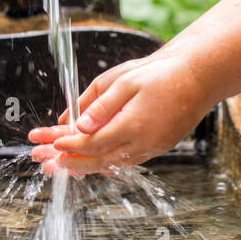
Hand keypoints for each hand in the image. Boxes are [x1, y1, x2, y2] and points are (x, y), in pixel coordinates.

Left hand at [28, 53, 210, 175]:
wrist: (198, 77)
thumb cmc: (161, 74)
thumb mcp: (125, 81)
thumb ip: (100, 104)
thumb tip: (77, 124)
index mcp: (132, 126)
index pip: (92, 143)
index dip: (68, 145)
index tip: (50, 142)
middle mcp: (142, 143)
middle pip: (97, 160)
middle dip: (67, 161)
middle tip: (42, 162)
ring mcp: (151, 148)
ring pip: (110, 164)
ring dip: (81, 165)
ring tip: (56, 165)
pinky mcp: (156, 147)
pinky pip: (124, 161)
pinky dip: (102, 162)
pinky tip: (88, 161)